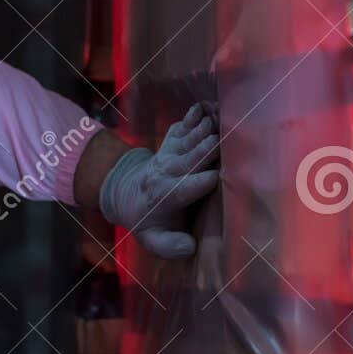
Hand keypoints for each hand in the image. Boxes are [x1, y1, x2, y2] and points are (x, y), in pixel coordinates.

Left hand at [99, 103, 219, 258]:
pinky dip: (193, 117)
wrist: (125, 194)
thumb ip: (169, 245)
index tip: (218, 177)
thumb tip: (189, 247)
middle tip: (227, 139)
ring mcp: (166, 156)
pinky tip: (204, 106)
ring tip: (220, 118)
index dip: (201, 183)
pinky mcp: (169, 144)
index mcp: (164, 197)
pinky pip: (181, 129)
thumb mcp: (152, 240)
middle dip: (207, 150)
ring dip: (203, 129)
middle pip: (190, 160)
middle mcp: (165, 173)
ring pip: (187, 141)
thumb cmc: (147, 221)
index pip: (185, 189)